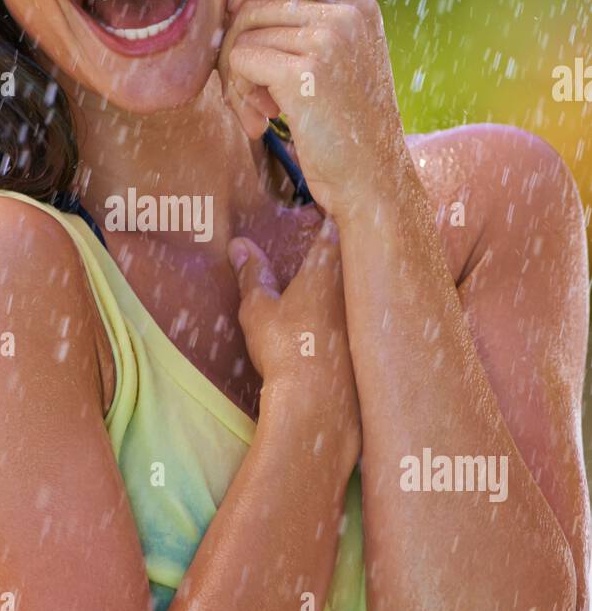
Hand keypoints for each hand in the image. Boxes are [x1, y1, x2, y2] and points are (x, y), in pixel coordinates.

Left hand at [217, 0, 407, 220]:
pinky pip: (240, 62)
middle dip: (235, 51)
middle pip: (253, 6)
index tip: (237, 3)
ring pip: (242, 37)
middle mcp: (347, 15)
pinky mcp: (306, 74)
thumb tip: (235, 6)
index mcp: (359, 6)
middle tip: (247, 95)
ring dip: (235, 81)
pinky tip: (261, 122)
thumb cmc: (350, 130)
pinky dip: (237, 94)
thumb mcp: (343, 63)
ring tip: (259, 113)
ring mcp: (329, 41)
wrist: (375, 182)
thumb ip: (307, 28)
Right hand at [228, 217, 361, 461]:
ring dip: (356, 280)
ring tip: (339, 277)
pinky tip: (347, 324)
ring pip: (366, 286)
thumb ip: (252, 275)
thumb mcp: (258, 308)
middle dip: (349, 244)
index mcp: (326, 270)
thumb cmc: (285, 348)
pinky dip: (361, 313)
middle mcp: (354, 288)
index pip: (335, 229)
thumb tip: (239, 245)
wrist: (318, 403)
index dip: (331, 216)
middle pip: (358, 254)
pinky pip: (369, 317)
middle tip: (336, 236)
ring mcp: (366, 317)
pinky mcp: (371, 345)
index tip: (327, 207)